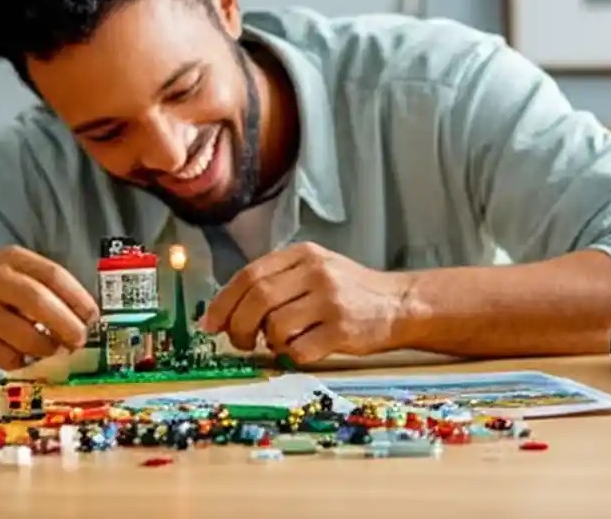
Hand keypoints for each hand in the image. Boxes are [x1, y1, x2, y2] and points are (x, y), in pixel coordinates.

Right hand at [0, 246, 98, 368]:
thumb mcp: (9, 267)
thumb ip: (41, 282)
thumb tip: (80, 313)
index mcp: (11, 260)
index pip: (53, 275)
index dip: (79, 297)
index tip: (93, 315)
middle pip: (39, 304)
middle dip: (67, 325)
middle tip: (79, 339)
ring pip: (23, 337)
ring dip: (47, 347)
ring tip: (53, 348)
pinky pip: (4, 357)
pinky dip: (22, 360)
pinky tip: (25, 354)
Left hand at [200, 242, 414, 362]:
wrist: (400, 304)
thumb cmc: (351, 291)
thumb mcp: (317, 269)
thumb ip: (278, 281)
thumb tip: (226, 312)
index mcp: (304, 255)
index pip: (250, 275)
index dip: (223, 302)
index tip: (211, 324)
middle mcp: (317, 273)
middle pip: (257, 299)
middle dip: (239, 327)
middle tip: (241, 342)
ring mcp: (331, 301)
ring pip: (275, 327)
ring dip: (270, 343)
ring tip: (284, 342)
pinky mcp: (342, 330)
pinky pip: (298, 350)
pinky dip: (292, 356)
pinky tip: (304, 349)